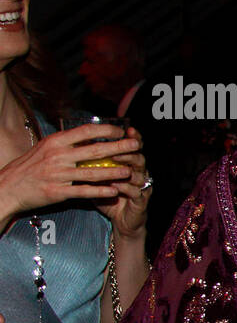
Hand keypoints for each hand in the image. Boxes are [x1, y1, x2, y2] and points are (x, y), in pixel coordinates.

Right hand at [0, 123, 137, 223]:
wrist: (8, 187)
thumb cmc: (29, 166)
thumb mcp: (45, 148)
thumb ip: (66, 142)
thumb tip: (89, 135)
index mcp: (56, 142)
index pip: (85, 131)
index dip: (106, 130)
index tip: (121, 131)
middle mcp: (58, 156)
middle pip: (94, 150)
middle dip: (118, 148)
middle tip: (136, 146)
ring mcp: (58, 174)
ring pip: (92, 172)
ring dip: (114, 172)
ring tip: (130, 171)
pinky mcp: (58, 192)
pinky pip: (83, 191)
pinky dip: (100, 191)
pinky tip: (114, 191)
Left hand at [93, 127, 150, 239]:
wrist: (123, 222)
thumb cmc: (109, 198)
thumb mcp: (97, 179)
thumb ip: (92, 165)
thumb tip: (75, 148)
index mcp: (131, 166)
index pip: (134, 148)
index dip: (133, 138)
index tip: (127, 129)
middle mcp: (140, 174)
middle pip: (139, 157)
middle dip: (129, 150)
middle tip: (118, 145)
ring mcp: (142, 187)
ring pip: (140, 173)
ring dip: (127, 167)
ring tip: (115, 161)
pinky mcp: (141, 201)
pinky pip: (135, 191)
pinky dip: (125, 187)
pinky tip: (115, 184)